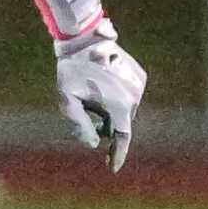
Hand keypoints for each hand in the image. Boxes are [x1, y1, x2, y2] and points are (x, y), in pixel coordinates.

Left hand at [54, 27, 145, 171]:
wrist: (84, 40)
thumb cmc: (72, 71)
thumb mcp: (68, 101)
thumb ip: (80, 125)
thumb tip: (94, 145)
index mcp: (118, 105)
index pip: (121, 138)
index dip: (117, 154)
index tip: (112, 168)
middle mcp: (134, 96)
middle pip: (121, 123)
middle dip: (106, 127)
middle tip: (88, 120)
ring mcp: (139, 84)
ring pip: (125, 110)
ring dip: (111, 112)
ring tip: (92, 99)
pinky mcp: (139, 75)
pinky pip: (128, 96)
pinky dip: (117, 99)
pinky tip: (102, 88)